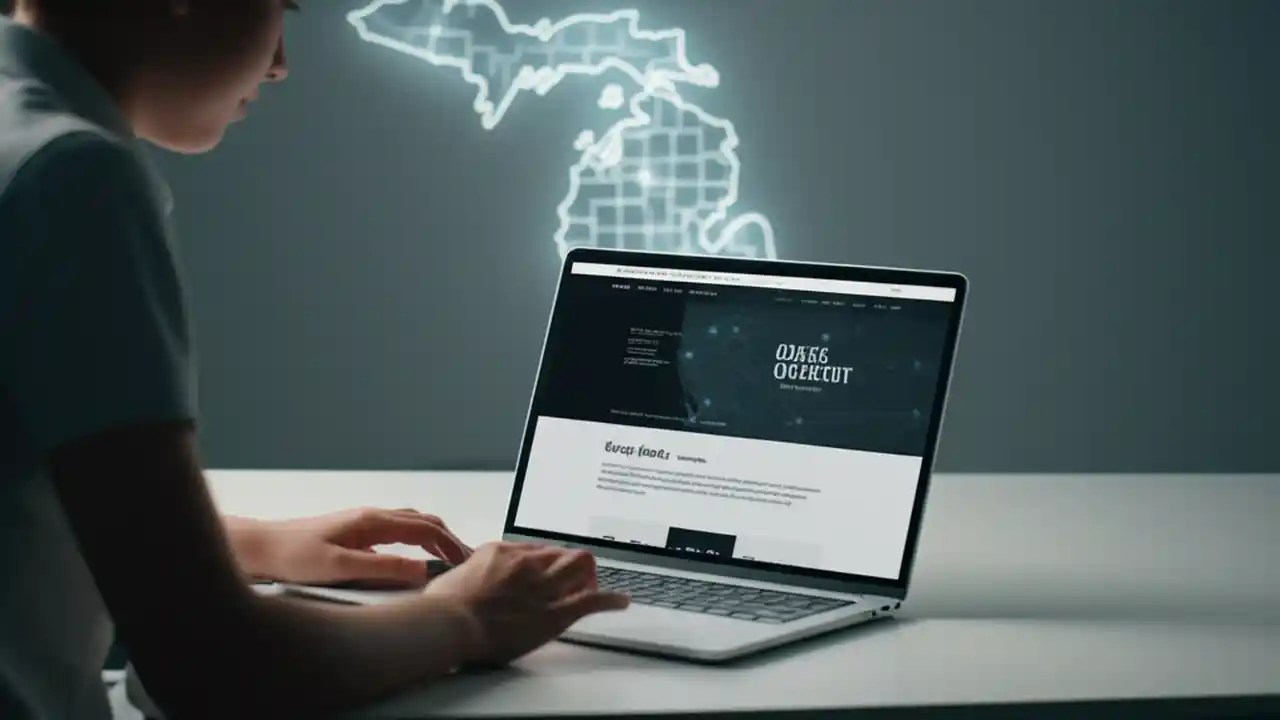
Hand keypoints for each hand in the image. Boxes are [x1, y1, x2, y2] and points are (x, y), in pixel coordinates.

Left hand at [226, 508, 470, 586]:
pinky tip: (413, 560)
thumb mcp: (340, 567)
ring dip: (433, 539)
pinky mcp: (355, 535)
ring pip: (410, 524)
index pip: (426, 529)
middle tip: (466, 562)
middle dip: (448, 539)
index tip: (468, 563)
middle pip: (423, 521)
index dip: (451, 545)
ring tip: (448, 559)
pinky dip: (416, 542)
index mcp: (373, 521)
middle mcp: (371, 517)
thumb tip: (422, 571)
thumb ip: (382, 568)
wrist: (260, 547)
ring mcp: (363, 524)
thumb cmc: (293, 556)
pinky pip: (396, 534)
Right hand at [423, 542, 629, 667]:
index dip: (542, 563)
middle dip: (569, 565)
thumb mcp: (452, 580)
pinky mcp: (556, 610)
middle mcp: (528, 562)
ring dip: (588, 577)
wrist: (451, 623)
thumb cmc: (443, 608)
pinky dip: (610, 600)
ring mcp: (544, 584)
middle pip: (561, 553)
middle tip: (570, 581)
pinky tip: (621, 602)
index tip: (542, 573)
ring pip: (581, 566)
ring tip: (591, 587)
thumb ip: (467, 577)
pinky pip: (592, 599)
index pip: (534, 550)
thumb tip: (465, 583)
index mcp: (502, 552)